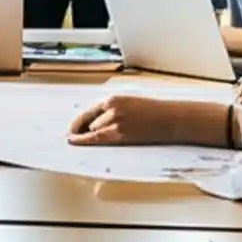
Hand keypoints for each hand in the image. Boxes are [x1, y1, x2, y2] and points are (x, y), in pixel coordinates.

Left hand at [67, 96, 219, 146]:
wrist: (171, 119)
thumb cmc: (152, 112)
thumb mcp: (129, 104)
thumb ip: (111, 111)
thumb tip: (93, 123)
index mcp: (113, 100)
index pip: (88, 112)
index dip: (77, 122)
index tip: (71, 129)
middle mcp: (111, 109)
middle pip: (88, 123)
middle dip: (84, 131)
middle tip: (76, 137)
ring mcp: (115, 122)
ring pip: (93, 131)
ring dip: (94, 136)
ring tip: (111, 140)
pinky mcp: (120, 134)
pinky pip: (97, 138)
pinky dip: (84, 140)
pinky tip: (74, 141)